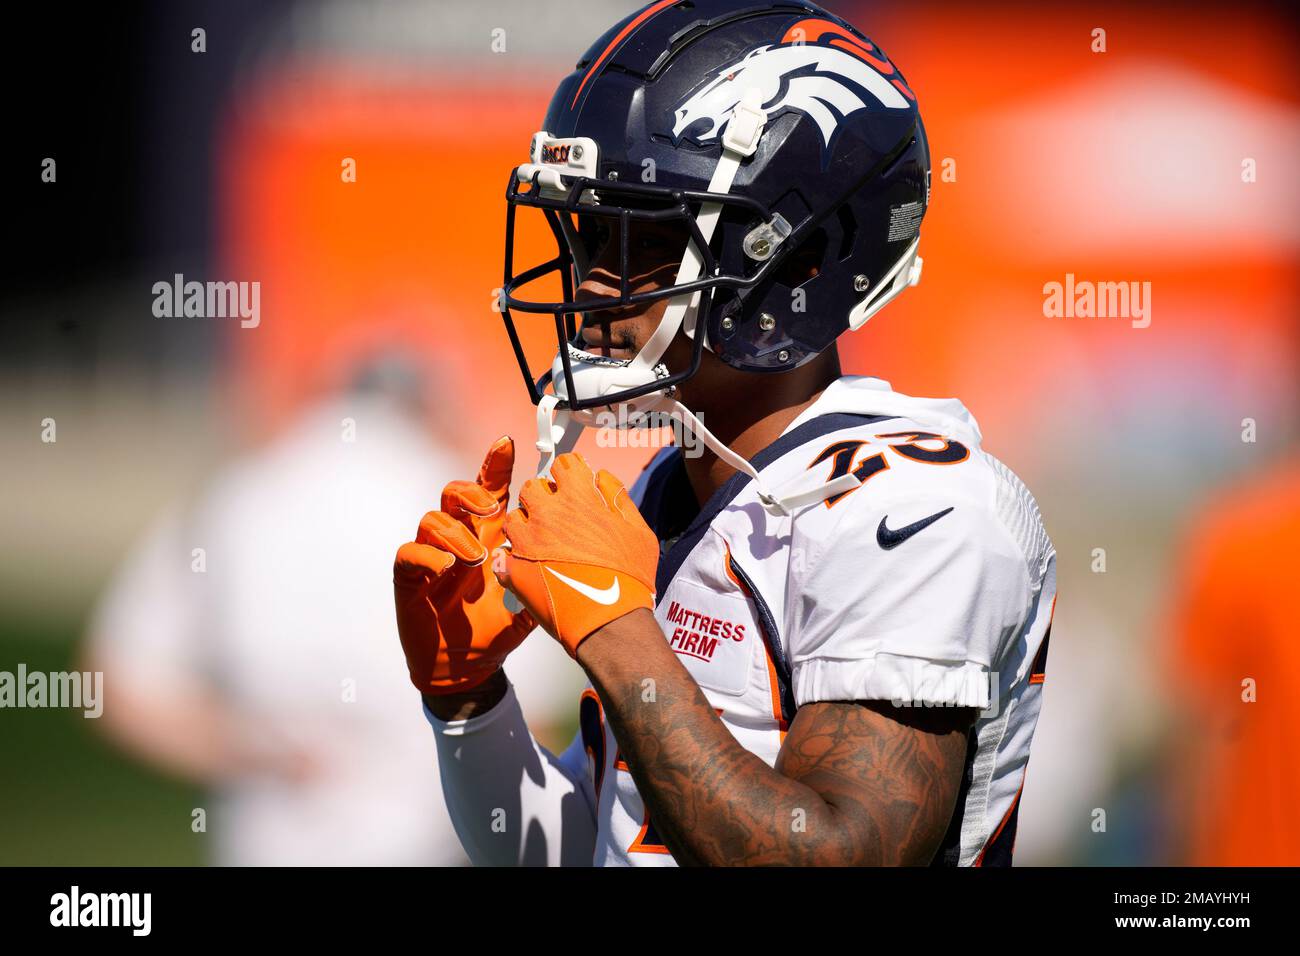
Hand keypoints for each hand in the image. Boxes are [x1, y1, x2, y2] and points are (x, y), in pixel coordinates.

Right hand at [394, 437, 534, 693]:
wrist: (466, 671)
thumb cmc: (495, 631)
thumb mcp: (529, 601)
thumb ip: (547, 575)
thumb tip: (581, 555)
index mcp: (486, 537)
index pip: (490, 492)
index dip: (495, 466)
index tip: (507, 442)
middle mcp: (458, 539)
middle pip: (456, 493)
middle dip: (473, 491)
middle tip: (492, 507)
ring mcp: (432, 557)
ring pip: (433, 518)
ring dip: (456, 531)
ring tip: (476, 556)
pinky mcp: (409, 579)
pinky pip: (408, 553)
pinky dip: (428, 555)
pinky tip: (447, 568)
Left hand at [492, 453, 658, 657]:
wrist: (611, 625)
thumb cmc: (629, 582)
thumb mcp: (638, 531)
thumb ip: (617, 497)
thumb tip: (602, 478)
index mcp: (580, 499)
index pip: (564, 465)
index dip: (570, 474)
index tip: (572, 483)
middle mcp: (549, 514)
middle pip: (534, 487)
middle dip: (544, 497)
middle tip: (558, 516)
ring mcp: (528, 541)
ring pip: (515, 517)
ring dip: (527, 525)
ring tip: (544, 545)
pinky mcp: (514, 568)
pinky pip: (505, 553)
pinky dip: (515, 557)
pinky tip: (533, 567)